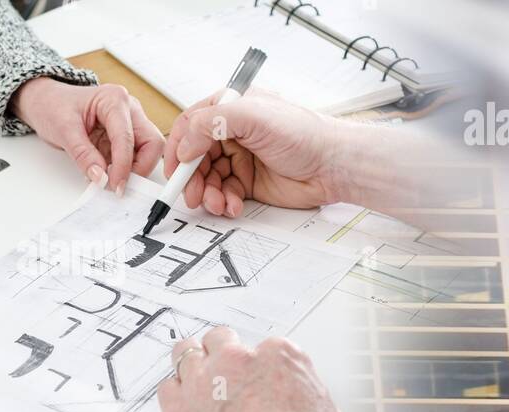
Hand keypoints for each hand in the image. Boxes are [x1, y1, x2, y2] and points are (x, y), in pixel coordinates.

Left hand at [13, 78, 164, 195]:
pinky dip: (125, 169)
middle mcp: (128, 109)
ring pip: (148, 150)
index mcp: (114, 99)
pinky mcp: (124, 136)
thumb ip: (83, 154)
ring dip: (134, 169)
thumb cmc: (54, 105)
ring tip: (112, 181)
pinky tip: (109, 175)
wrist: (47, 102)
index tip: (115, 185)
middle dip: (141, 167)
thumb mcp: (64, 129)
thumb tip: (100, 176)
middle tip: (121, 185)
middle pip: (151, 142)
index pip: (127, 137)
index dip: (123, 166)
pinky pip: (133, 156)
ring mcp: (128, 122)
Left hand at [157, 327, 358, 411]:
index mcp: (280, 359)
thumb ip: (304, 401)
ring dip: (194, 368)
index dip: (261, 367)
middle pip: (221, 342)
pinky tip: (183, 408)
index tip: (260, 382)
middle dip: (224, 358)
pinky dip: (174, 397)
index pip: (265, 346)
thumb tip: (300, 409)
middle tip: (227, 378)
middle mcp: (238, 363)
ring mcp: (203, 384)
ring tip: (198, 383)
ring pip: (187, 355)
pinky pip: (167, 389)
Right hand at [164, 89, 345, 217]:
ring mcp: (239, 158)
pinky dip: (224, 202)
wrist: (334, 165)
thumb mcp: (252, 116)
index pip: (189, 126)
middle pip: (194, 157)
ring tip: (217, 203)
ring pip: (207, 179)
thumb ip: (210, 123)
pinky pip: (224, 194)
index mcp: (229, 109)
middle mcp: (231, 133)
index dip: (178, 149)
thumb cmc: (303, 133)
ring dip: (207, 194)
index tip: (174, 171)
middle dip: (191, 179)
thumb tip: (184, 145)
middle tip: (192, 196)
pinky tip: (233, 206)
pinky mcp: (248, 182)